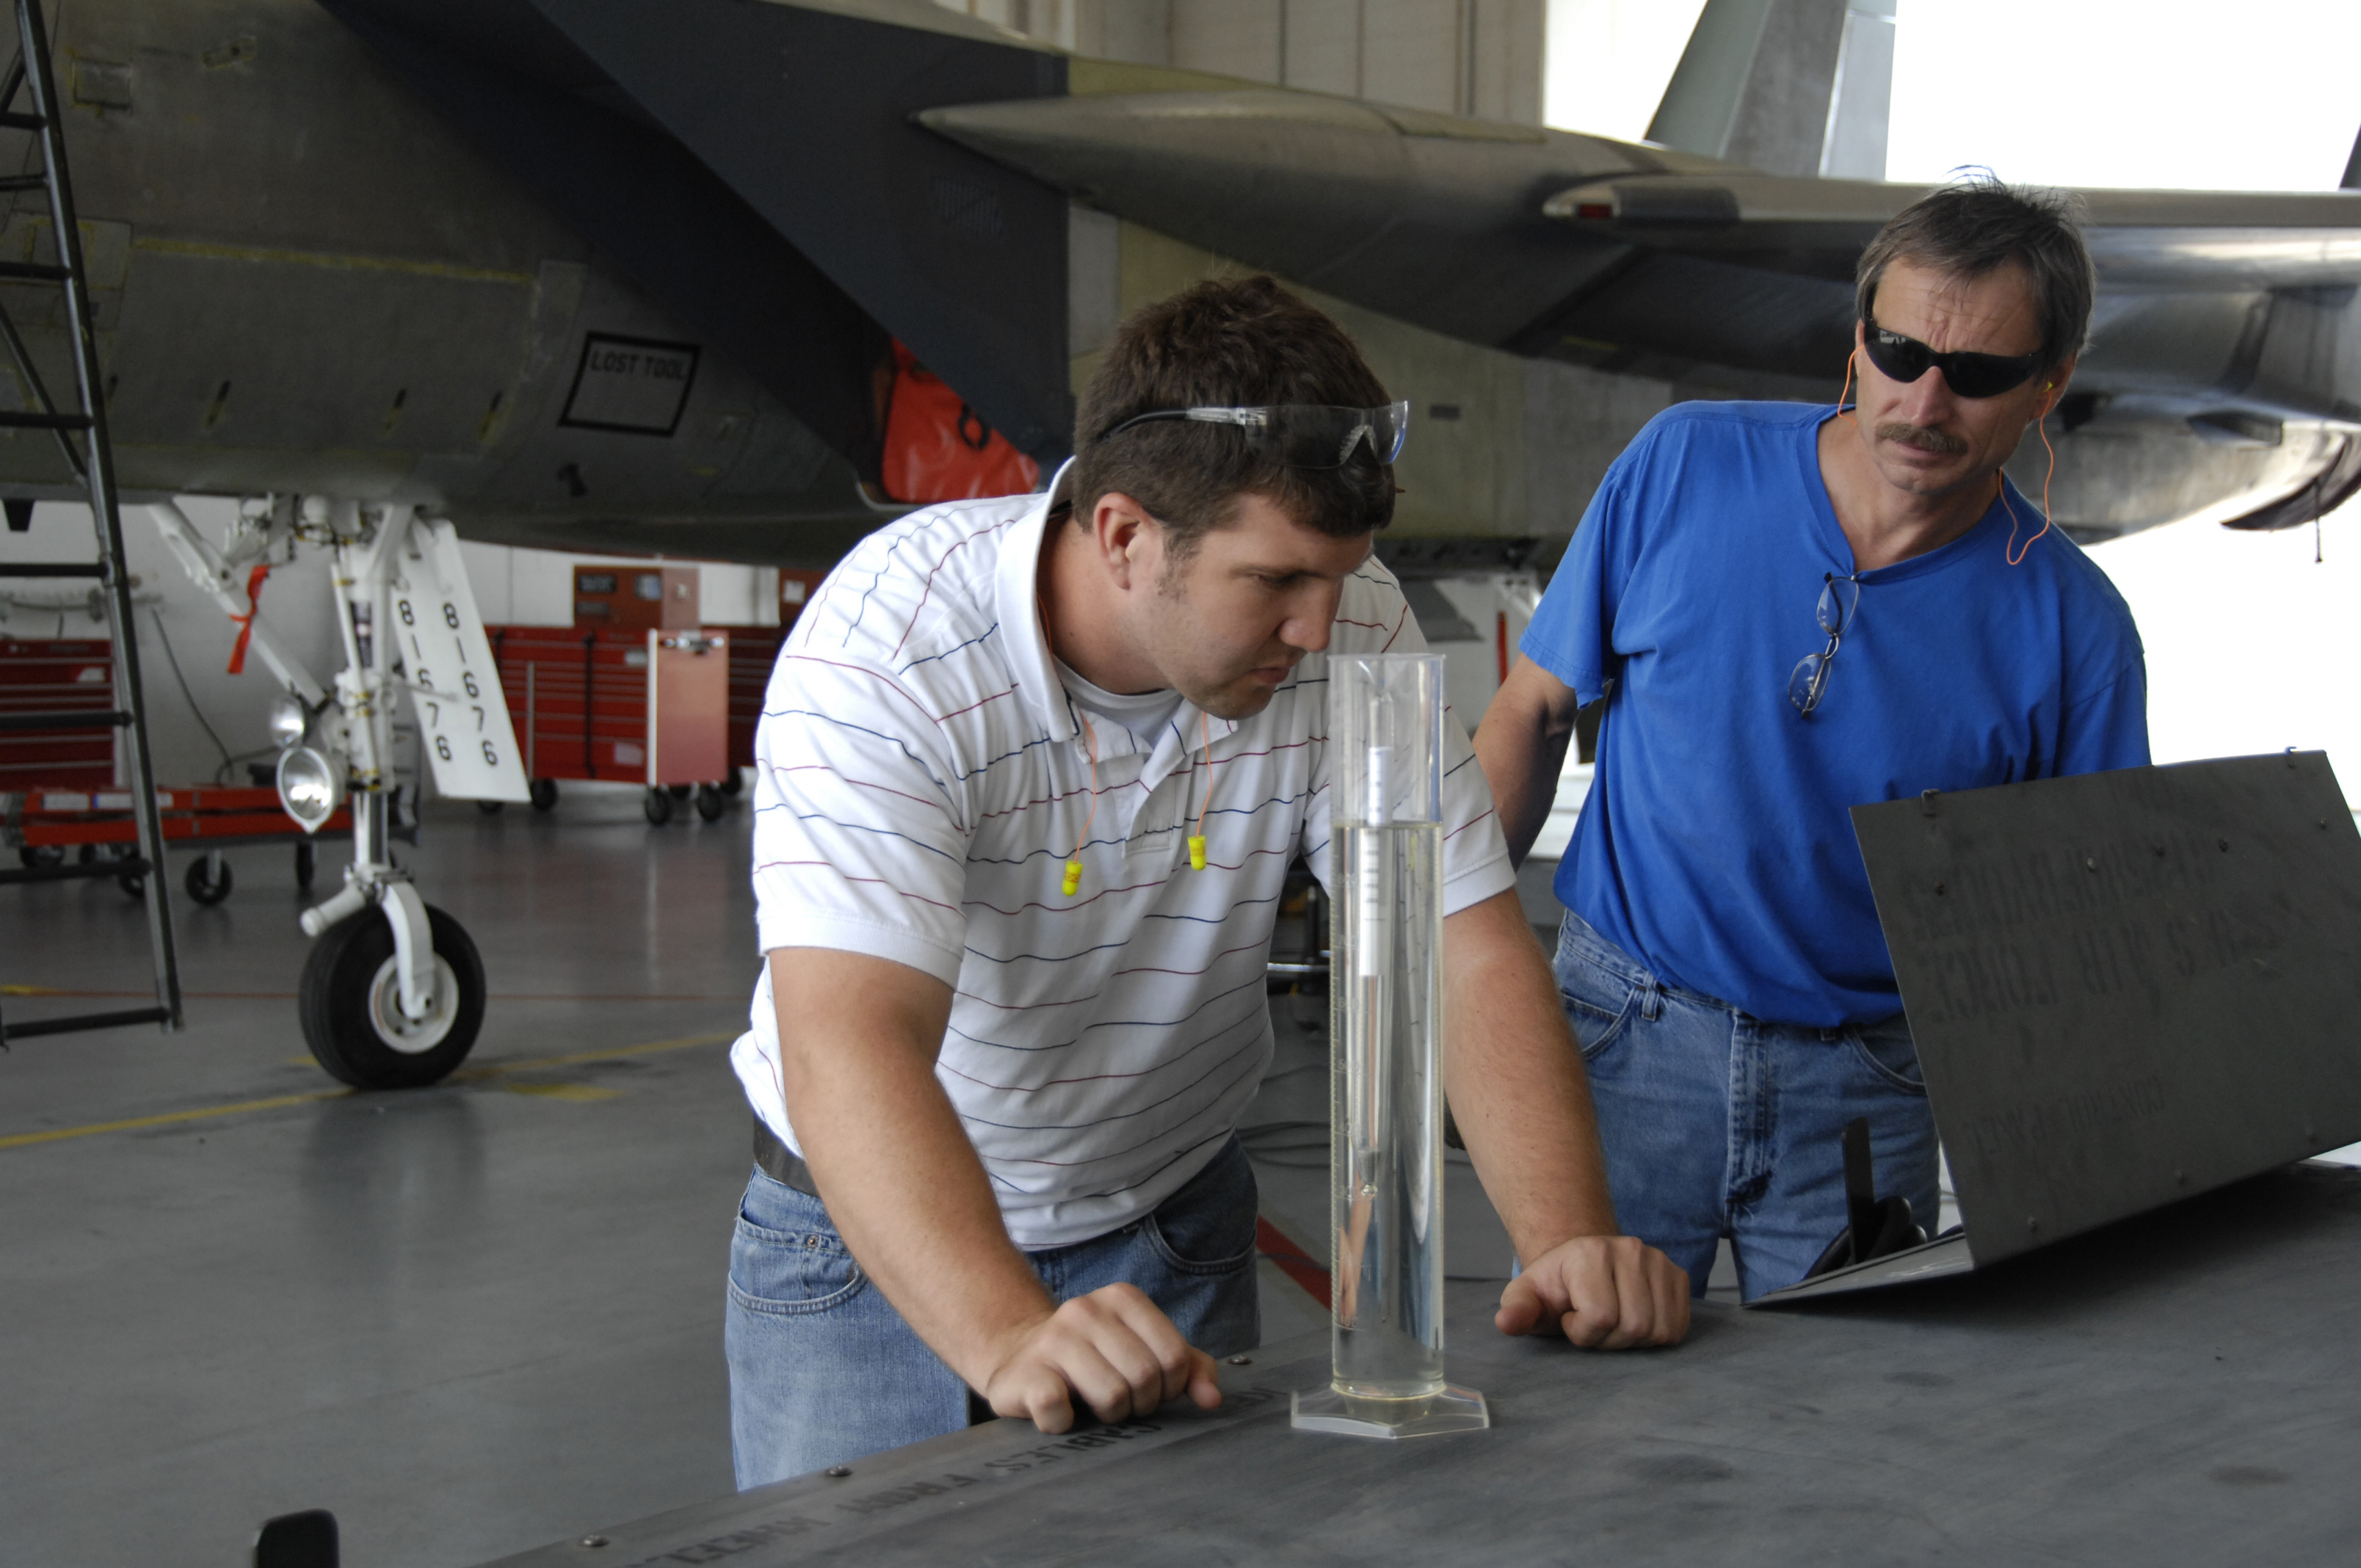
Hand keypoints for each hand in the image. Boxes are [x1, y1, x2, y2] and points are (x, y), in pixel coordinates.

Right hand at [979, 1283, 1222, 1432]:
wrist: (1019, 1356)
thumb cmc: (1094, 1359)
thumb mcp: (1145, 1350)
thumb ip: (1189, 1367)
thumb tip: (1212, 1400)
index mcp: (1123, 1298)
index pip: (1175, 1356)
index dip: (1171, 1387)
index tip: (1152, 1389)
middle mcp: (1086, 1309)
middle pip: (1145, 1377)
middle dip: (1141, 1404)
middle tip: (1122, 1400)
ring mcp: (1053, 1339)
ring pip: (1111, 1398)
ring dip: (1108, 1417)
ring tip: (1092, 1403)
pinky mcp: (1026, 1373)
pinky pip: (1060, 1411)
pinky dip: (1067, 1423)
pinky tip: (1062, 1411)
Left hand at [1494, 1234, 1689, 1348]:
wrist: (1582, 1268)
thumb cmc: (1554, 1289)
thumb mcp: (1527, 1296)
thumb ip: (1517, 1309)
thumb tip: (1507, 1322)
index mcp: (1590, 1252)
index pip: (1600, 1317)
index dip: (1582, 1333)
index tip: (1570, 1319)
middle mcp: (1630, 1248)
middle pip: (1634, 1326)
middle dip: (1608, 1340)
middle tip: (1592, 1324)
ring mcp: (1658, 1260)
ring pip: (1658, 1331)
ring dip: (1632, 1341)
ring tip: (1612, 1322)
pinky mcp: (1677, 1275)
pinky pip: (1676, 1328)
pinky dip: (1655, 1337)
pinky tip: (1633, 1321)